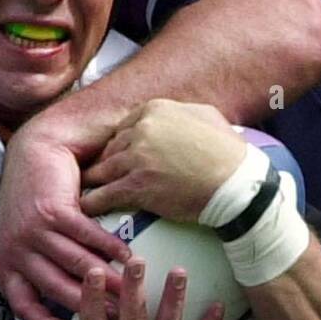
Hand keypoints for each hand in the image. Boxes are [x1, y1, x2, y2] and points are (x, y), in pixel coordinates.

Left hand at [0, 123, 130, 319]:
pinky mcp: (52, 211)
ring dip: (107, 279)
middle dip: (90, 305)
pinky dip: (110, 248)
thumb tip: (67, 303)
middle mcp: (16, 250)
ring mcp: (33, 231)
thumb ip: (38, 267)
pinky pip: (87, 238)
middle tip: (117, 316)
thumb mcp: (25, 238)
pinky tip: (128, 256)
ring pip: (76, 265)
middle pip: (57, 289)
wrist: (36, 151)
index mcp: (6, 263)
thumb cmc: (34, 200)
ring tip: (130, 289)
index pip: (23, 304)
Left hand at [81, 99, 246, 221]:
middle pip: (110, 149)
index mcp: (155, 110)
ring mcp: (136, 158)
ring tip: (84, 192)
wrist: (236, 183)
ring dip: (94, 183)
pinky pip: (103, 195)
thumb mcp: (206, 116)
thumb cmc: (228, 153)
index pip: (122, 128)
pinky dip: (93, 202)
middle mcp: (142, 130)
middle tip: (97, 177)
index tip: (116, 158)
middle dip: (105, 164)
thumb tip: (173, 113)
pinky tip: (87, 208)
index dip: (119, 146)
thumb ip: (180, 112)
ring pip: (102, 171)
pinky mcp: (136, 186)